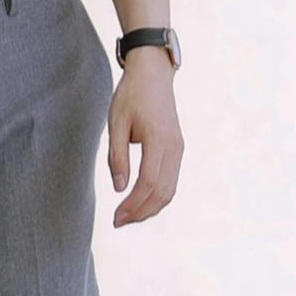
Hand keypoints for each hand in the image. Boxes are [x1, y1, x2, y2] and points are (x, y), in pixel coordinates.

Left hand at [106, 47, 182, 226]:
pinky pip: (171, 180)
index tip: (116, 217)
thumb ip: (118, 156)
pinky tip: (141, 201)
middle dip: (141, 212)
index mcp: (158, 139)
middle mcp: (174, 147)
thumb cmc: (131, 94)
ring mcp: (179, 148)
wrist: (154, 73)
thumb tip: (120, 189)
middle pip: (163, 192)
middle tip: (118, 222)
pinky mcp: (178, 149)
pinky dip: (157, 197)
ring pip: (170, 190)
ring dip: (150, 208)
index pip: (149, 183)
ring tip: (128, 216)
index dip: (133, 205)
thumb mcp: (116, 122)